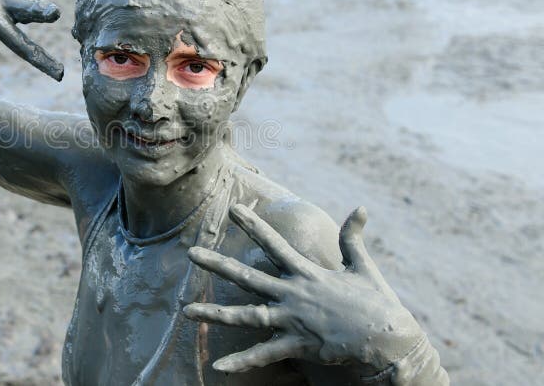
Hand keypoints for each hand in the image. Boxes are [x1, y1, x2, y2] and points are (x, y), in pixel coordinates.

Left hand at [184, 202, 423, 374]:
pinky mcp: (298, 344)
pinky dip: (242, 362)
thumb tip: (362, 208)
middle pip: (247, 276)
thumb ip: (353, 238)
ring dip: (215, 315)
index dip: (254, 224)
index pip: (273, 243)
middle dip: (217, 264)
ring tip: (187, 312)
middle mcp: (293, 293)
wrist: (389, 338)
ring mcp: (292, 319)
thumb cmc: (377, 302)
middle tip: (190, 253)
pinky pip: (264, 355)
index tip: (234, 209)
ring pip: (246, 316)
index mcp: (306, 273)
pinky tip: (219, 367)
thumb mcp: (363, 265)